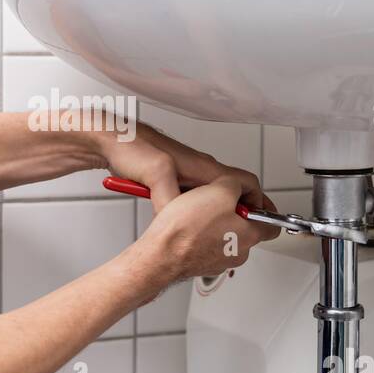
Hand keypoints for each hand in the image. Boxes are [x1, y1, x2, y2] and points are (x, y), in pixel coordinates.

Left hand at [96, 118, 277, 215]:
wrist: (110, 139)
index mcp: (203, 167)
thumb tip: (177, 217)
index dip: (258, 202)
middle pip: (233, 193)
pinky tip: (190, 225)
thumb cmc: (131, 146)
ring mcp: (186, 175)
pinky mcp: (172, 180)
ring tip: (224, 233)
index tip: (263, 221)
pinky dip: (199, 213)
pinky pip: (194, 200)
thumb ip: (168, 197)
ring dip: (222, 213)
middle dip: (243, 213)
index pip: (245, 182)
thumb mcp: (154, 173)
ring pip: (213, 198)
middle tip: (247, 233)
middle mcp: (199, 170)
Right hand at [137, 174, 279, 282]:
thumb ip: (237, 184)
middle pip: (244, 226)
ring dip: (213, 221)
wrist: (158, 256)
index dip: (263, 208)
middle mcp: (238, 253)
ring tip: (196, 211)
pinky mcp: (199, 263)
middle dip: (232, 211)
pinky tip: (185, 225)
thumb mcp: (220, 190)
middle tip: (216, 200)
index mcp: (250, 236)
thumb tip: (238, 185)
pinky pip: (204, 243)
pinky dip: (198, 233)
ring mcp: (218, 260)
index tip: (251, 199)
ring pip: (223, 234)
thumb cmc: (186, 230)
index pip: (273, 225)